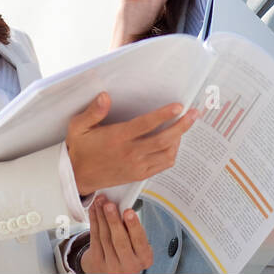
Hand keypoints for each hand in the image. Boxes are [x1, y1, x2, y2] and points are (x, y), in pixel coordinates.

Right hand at [65, 92, 198, 195]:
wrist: (78, 176)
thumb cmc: (80, 149)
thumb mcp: (79, 127)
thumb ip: (93, 112)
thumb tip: (104, 96)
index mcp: (117, 138)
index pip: (146, 125)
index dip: (164, 115)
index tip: (178, 106)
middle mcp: (130, 152)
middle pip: (164, 140)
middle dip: (182, 126)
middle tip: (194, 114)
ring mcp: (137, 165)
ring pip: (167, 153)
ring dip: (179, 139)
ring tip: (184, 125)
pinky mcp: (139, 174)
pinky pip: (163, 164)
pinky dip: (172, 153)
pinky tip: (173, 142)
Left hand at [79, 198, 152, 272]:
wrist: (113, 270)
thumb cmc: (129, 252)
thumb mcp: (138, 245)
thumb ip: (133, 230)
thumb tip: (122, 207)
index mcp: (144, 258)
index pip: (139, 241)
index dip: (133, 226)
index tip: (129, 211)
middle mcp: (129, 265)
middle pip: (120, 240)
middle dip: (113, 220)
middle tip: (109, 205)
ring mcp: (112, 266)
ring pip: (105, 237)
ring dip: (101, 216)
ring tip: (100, 202)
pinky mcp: (97, 262)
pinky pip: (94, 238)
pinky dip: (94, 221)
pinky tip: (94, 210)